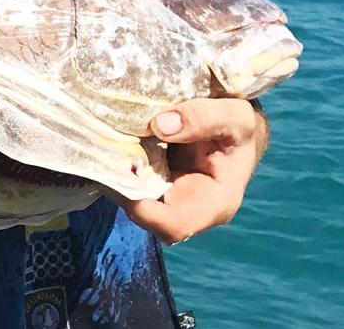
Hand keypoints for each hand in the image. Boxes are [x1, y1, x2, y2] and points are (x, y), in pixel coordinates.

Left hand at [117, 98, 268, 243]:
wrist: (237, 127)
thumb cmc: (241, 127)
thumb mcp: (236, 116)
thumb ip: (204, 118)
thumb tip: (161, 125)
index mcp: (216, 204)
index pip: (173, 226)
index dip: (144, 209)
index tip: (126, 173)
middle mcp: (189, 209)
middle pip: (145, 214)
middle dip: (120, 189)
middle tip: (103, 156)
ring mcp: (171, 198)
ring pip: (132, 198)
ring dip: (114, 176)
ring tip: (102, 147)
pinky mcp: (157, 183)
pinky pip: (131, 182)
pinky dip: (118, 166)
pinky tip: (109, 143)